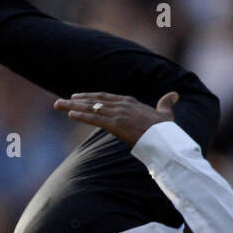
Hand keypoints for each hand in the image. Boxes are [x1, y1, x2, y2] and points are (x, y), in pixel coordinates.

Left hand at [52, 91, 179, 145]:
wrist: (166, 139)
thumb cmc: (166, 129)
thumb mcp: (166, 113)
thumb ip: (166, 103)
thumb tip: (174, 94)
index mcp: (129, 102)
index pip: (105, 97)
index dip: (90, 97)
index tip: (78, 97)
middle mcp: (121, 105)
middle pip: (94, 100)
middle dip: (76, 100)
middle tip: (61, 101)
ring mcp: (117, 114)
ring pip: (90, 108)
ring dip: (72, 106)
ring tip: (57, 105)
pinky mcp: (115, 124)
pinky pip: (95, 119)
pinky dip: (81, 115)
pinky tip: (69, 114)